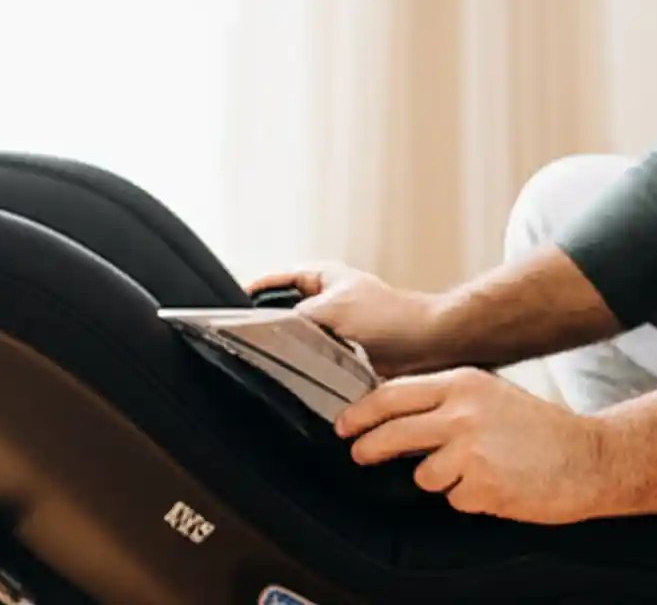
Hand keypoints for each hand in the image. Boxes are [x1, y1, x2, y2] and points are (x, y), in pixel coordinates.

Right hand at [247, 262, 445, 374]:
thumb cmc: (391, 317)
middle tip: (248, 343)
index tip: (228, 312)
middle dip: (268, 329)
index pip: (272, 282)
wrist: (427, 345)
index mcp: (319, 278)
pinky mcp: (342, 357)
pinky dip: (307, 370)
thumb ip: (295, 318)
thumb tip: (267, 331)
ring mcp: (332, 331)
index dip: (251, 294)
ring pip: (296, 343)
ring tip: (274, 363)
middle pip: (279, 315)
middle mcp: (322, 303)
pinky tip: (298, 379)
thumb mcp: (332, 308)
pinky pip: (314, 364)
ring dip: (290, 354)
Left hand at [336, 367, 603, 523]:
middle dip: (368, 446)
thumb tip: (396, 418)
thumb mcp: (489, 396)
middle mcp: (462, 412)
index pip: (393, 394)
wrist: (590, 457)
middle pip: (392, 431)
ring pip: (422, 474)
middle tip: (359, 454)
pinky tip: (497, 484)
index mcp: (462, 384)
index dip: (362, 411)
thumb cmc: (540, 429)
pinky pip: (454, 498)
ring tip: (477, 470)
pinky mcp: (481, 483)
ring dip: (440, 479)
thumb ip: (446, 402)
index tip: (345, 424)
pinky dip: (469, 497)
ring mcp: (470, 449)